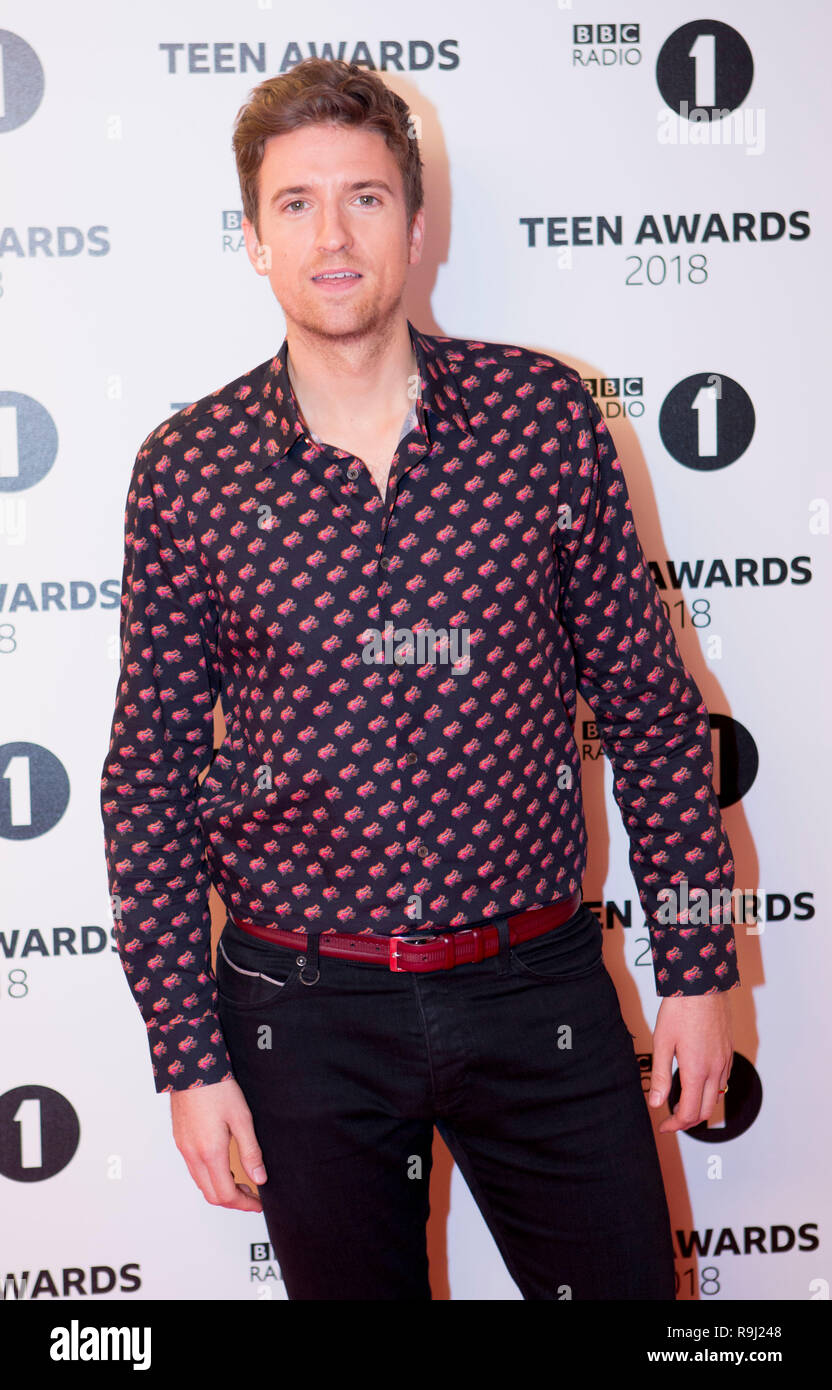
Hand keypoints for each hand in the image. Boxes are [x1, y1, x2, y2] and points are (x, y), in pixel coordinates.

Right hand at [170, 1075, 267, 1210]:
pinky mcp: (181, 1140)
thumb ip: (251, 1151)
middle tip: (253, 1195)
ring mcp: (184, 1148)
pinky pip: (194, 1170)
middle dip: (233, 1201)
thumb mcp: (242, 1118)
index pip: (226, 1194)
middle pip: (211, 1195)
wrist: (192, 1067)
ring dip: (221, 1189)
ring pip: (201, 1184)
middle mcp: (193, 1155)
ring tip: (242, 1180)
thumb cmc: (218, 1088)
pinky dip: (210, 1176)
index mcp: (210, 1152)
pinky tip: (224, 1165)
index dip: (244, 1204)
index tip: (258, 1204)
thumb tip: (260, 1178)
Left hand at [648, 992, 734, 1133]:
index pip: (689, 1112)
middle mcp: (715, 1069)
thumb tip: (655, 1103)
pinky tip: (698, 1081)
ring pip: (717, 1096)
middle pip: (706, 1110)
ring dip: (701, 1105)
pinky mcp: (729, 1051)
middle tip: (671, 1119)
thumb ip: (660, 1075)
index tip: (663, 1126)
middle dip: (688, 1120)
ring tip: (682, 1101)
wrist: (702, 984)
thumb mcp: (662, 1042)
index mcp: (696, 1070)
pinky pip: (723, 1080)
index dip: (675, 1124)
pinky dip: (711, 1090)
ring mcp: (725, 1060)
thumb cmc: (679, 1010)